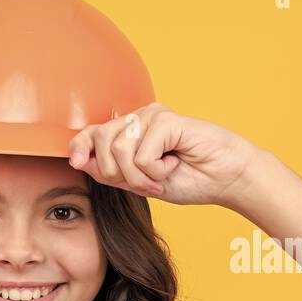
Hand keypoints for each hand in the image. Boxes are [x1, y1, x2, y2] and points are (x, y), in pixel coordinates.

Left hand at [67, 102, 261, 206]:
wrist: (226, 179)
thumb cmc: (191, 179)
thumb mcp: (142, 182)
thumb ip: (112, 172)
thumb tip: (78, 160)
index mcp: (131, 132)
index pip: (93, 132)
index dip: (80, 146)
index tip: (75, 162)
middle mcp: (139, 118)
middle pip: (101, 141)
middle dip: (117, 173)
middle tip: (146, 184)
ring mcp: (152, 116)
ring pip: (118, 149)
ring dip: (139, 176)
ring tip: (162, 176)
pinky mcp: (165, 120)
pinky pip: (141, 154)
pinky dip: (156, 171)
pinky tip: (175, 164)